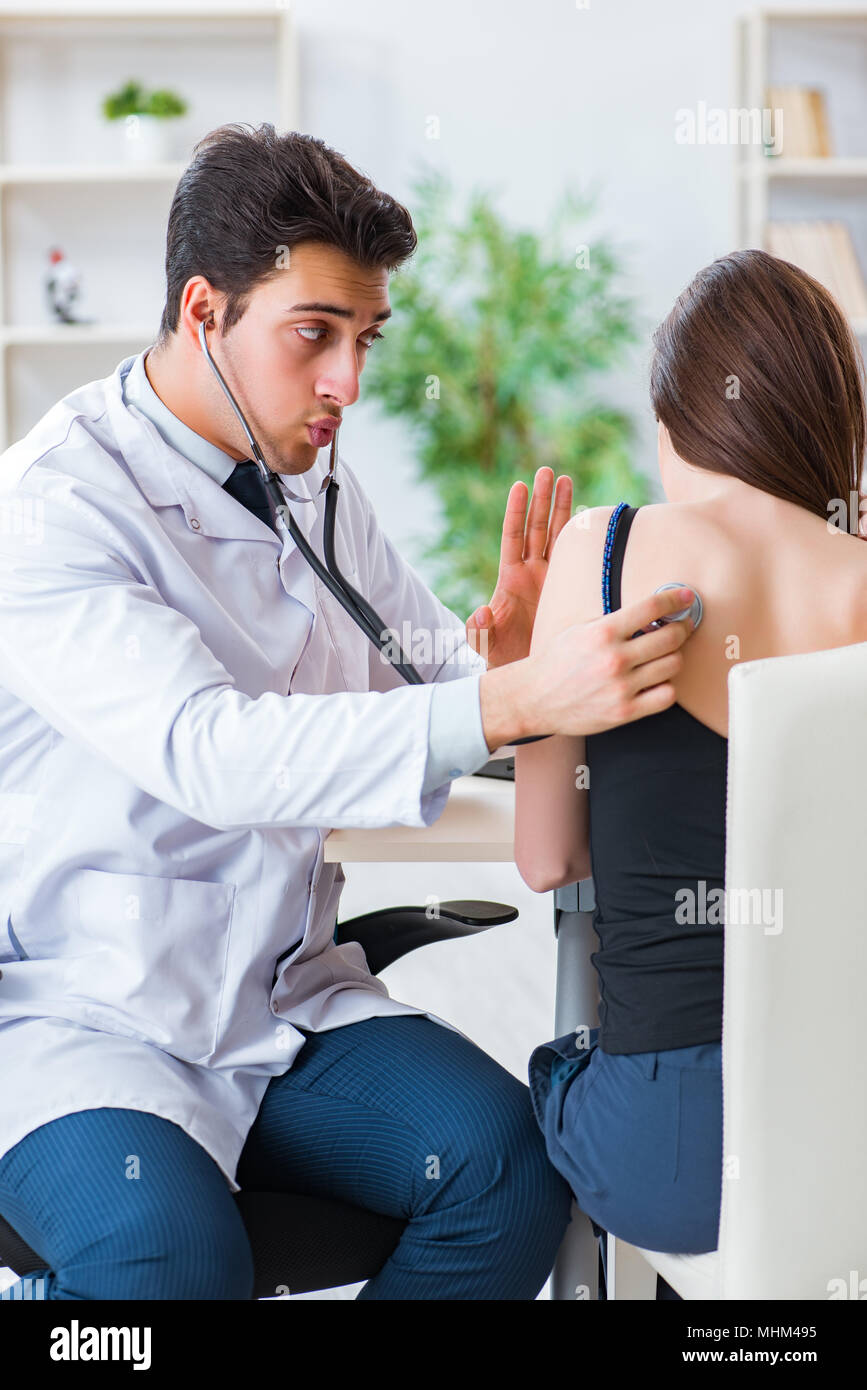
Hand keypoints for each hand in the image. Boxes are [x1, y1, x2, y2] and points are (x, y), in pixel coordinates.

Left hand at [466, 467, 572, 667]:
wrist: (529, 673)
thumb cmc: (503, 657)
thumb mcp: (486, 644)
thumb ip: (479, 629)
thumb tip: (480, 611)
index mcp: (511, 578)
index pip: (513, 537)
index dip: (516, 511)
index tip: (519, 485)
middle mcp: (532, 573)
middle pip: (537, 528)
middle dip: (541, 499)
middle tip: (546, 471)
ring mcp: (552, 578)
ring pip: (558, 536)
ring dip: (562, 508)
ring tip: (565, 479)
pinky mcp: (570, 589)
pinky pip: (579, 559)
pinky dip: (585, 539)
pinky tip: (595, 520)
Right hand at [523, 587, 696, 736]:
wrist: (534, 698)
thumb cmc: (557, 662)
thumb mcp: (580, 629)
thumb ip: (614, 622)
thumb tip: (652, 614)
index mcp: (603, 632)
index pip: (653, 607)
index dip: (677, 599)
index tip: (686, 598)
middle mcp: (614, 659)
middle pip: (671, 637)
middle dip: (681, 628)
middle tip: (680, 627)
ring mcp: (621, 687)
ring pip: (673, 665)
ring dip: (673, 657)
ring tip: (663, 656)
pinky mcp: (624, 712)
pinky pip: (666, 696)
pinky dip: (667, 687)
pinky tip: (656, 681)